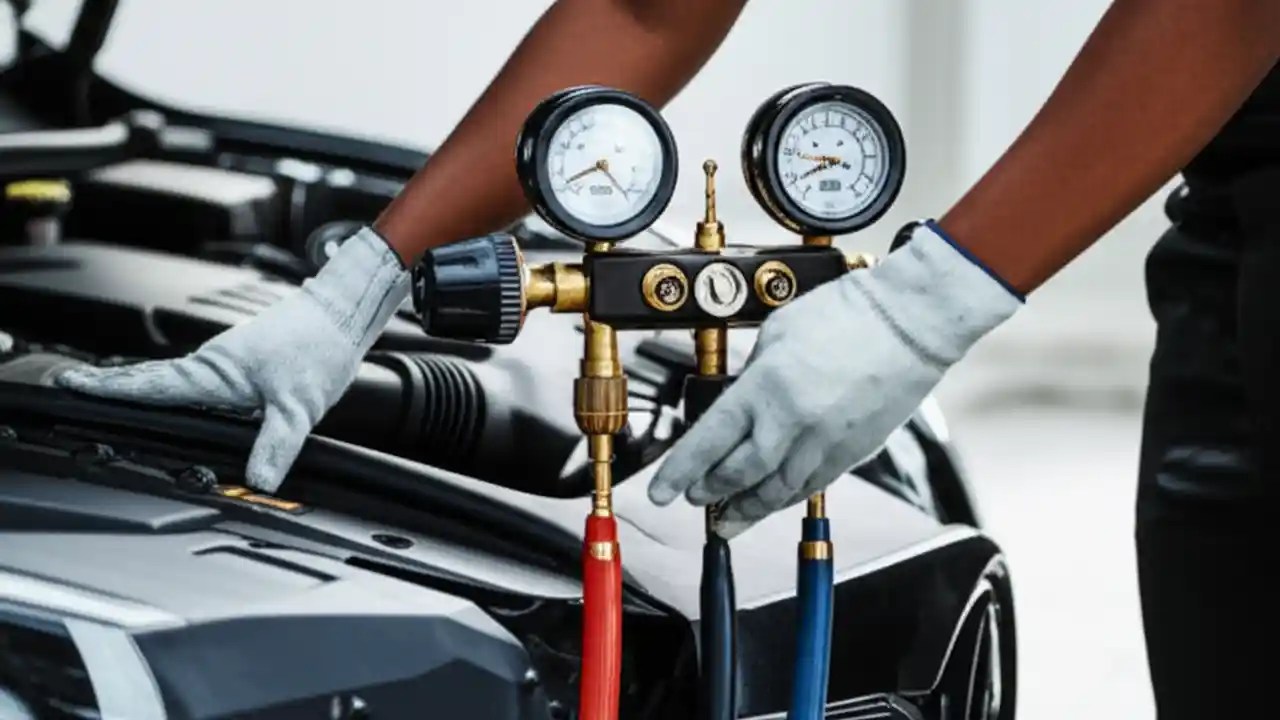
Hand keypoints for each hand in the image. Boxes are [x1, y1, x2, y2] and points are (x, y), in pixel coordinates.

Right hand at [55, 227, 409, 492]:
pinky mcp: (243, 361)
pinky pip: (196, 377)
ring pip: (174, 377)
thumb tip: (259, 481)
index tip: (70, 384)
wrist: (342, 313)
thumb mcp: (301, 407)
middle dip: (112, 384)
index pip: (151, 384)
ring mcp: (227, 360)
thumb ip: (277, 445)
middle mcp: (214, 363)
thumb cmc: (321, 347)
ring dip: (141, 383)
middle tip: (70, 385)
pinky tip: (174, 396)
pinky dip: (174, 383)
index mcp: (216, 372)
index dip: (110, 388)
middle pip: (151, 378)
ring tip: (108, 392)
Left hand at [647, 222, 1022, 537]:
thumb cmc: (848, 314)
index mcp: (765, 388)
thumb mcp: (778, 333)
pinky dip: (785, 498)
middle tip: (694, 501)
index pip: (709, 441)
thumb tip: (741, 400)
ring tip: (727, 521)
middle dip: (711, 492)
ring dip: (747, 508)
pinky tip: (771, 502)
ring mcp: (825, 443)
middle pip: (738, 475)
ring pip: (776, 491)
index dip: (679, 471)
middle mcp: (792, 423)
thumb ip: (754, 373)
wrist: (910, 322)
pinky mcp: (853, 453)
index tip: (660, 491)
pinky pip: (810, 486)